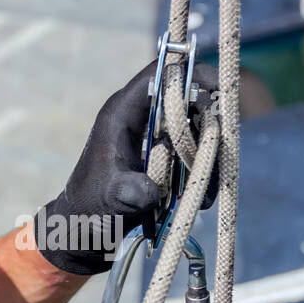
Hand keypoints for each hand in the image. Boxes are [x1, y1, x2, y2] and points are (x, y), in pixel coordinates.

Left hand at [36, 59, 218, 274]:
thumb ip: (130, 192)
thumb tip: (153, 190)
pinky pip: (195, 152)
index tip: (216, 90)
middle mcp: (142, 117)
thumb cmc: (90, 209)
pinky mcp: (165, 156)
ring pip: (196, 127)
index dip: (190, 73)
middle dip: (208, 120)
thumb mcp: (111, 200)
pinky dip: (203, 172)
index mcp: (122, 113)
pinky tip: (199, 199)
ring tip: (203, 192)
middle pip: (187, 97)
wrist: (85, 229)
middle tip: (218, 149)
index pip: (160, 73)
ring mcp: (155, 136)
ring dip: (209, 153)